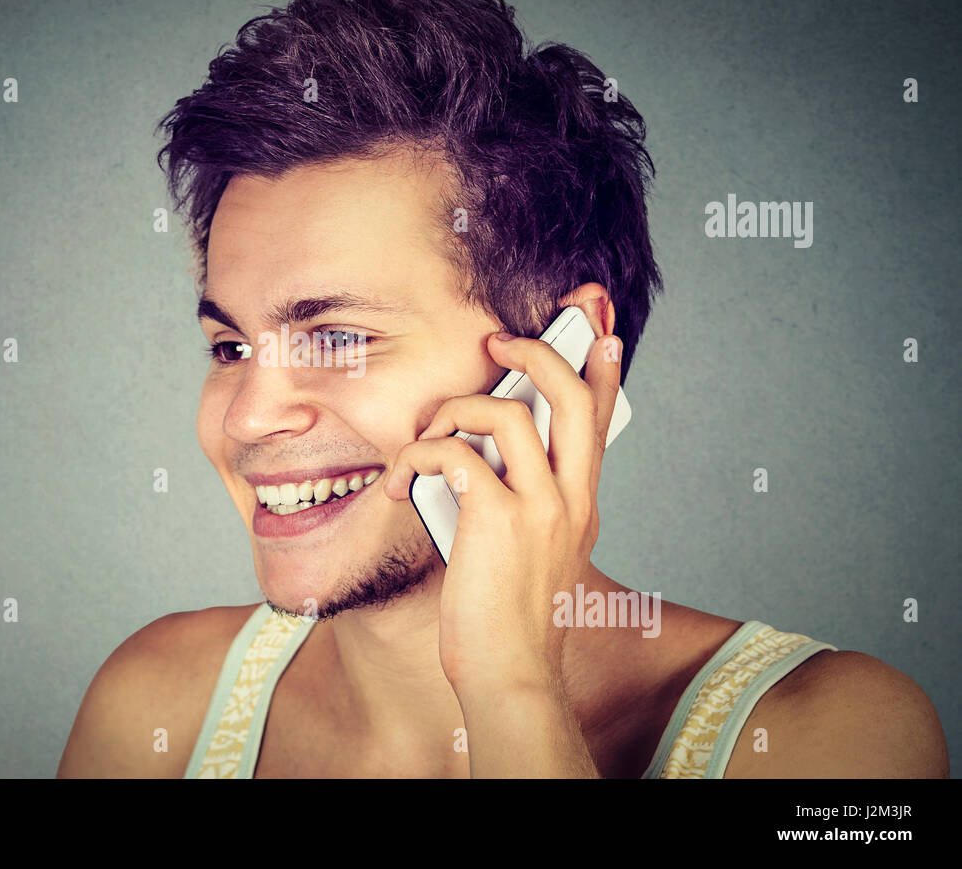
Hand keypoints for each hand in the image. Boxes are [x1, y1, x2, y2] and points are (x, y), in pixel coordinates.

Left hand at [382, 331, 623, 696]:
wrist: (509, 673)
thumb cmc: (509, 616)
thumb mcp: (532, 551)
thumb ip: (521, 500)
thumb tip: (475, 457)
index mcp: (581, 503)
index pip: (600, 419)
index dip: (602, 366)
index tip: (601, 324)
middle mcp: (571, 499)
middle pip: (570, 396)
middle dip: (536, 352)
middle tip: (498, 343)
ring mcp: (539, 508)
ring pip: (508, 413)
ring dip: (455, 409)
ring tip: (427, 435)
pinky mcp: (498, 520)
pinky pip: (453, 453)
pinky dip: (418, 454)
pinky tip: (397, 483)